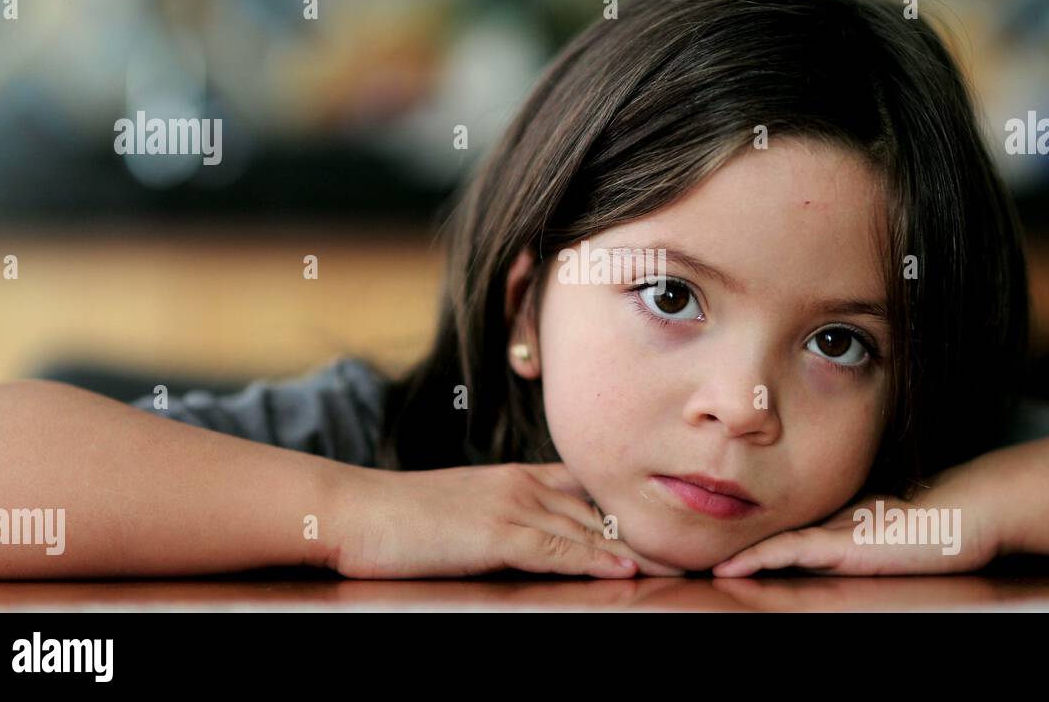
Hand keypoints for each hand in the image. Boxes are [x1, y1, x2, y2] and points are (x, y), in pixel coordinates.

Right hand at [326, 462, 685, 578]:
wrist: (352, 511)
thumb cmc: (403, 518)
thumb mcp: (467, 510)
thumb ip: (509, 518)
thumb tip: (545, 538)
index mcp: (520, 477)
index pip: (592, 491)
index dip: (632, 510)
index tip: (671, 526)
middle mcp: (524, 484)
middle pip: (602, 509)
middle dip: (648, 531)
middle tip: (696, 549)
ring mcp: (511, 506)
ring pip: (589, 528)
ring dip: (636, 549)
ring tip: (681, 564)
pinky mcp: (495, 533)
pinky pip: (556, 548)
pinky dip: (594, 560)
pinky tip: (624, 570)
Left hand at [711, 465, 1002, 576]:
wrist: (968, 510)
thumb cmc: (936, 522)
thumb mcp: (884, 531)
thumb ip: (855, 541)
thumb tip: (832, 552)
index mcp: (834, 520)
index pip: (781, 530)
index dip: (747, 538)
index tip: (716, 552)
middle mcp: (826, 522)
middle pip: (767, 533)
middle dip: (731, 543)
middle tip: (692, 556)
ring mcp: (833, 532)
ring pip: (771, 544)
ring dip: (736, 555)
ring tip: (700, 564)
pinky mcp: (843, 545)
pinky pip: (791, 552)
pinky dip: (759, 560)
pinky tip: (732, 568)